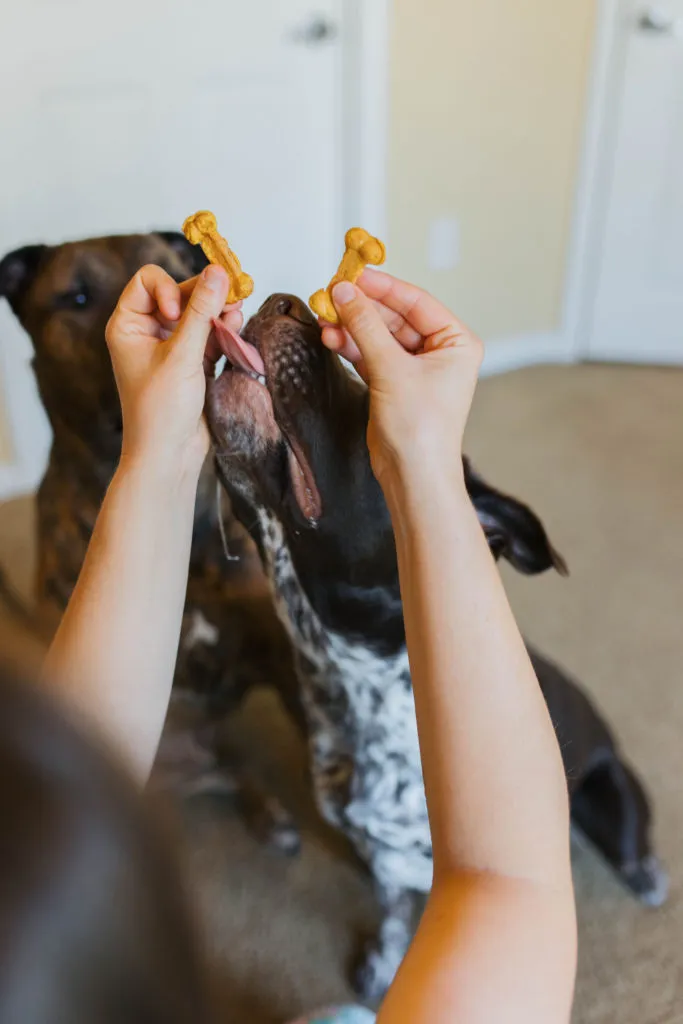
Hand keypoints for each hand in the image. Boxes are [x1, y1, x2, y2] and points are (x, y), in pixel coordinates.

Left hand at [105, 264, 240, 476]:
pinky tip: (238, 327)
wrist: (169, 455)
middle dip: (205, 295)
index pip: (148, 281)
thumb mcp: (182, 356)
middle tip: (232, 298)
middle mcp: (147, 332)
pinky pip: (209, 334)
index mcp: (128, 326)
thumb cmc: (160, 410)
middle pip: (180, 293)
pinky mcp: (192, 363)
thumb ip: (201, 312)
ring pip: (198, 313)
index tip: (180, 312)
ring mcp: (171, 347)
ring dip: (219, 311)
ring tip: (238, 313)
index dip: (170, 288)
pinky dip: (224, 329)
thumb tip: (218, 273)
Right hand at [320, 271, 482, 489]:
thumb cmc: (420, 430)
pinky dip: (352, 346)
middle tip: (331, 296)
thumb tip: (345, 293)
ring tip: (325, 319)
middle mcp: (440, 353)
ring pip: (379, 335)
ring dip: (352, 327)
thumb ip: (366, 327)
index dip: (383, 287)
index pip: (417, 302)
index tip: (353, 275)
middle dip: (362, 309)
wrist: (413, 476)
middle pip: (395, 316)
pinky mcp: (395, 384)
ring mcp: (416, 369)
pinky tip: (332, 338)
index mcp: (457, 342)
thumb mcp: (391, 369)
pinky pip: (371, 354)